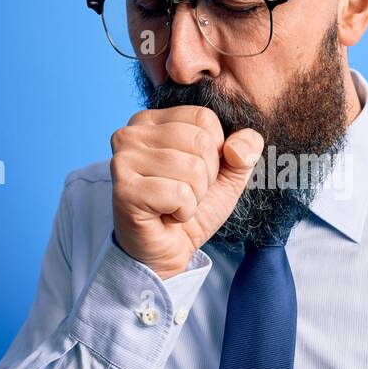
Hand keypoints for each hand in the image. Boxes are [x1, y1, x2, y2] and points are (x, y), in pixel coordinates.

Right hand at [110, 106, 263, 278]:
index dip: (216, 151)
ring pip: (192, 168)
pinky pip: (179, 194)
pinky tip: (167, 216)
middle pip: (200, 141)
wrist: (168, 251)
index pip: (204, 118)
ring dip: (195, 196)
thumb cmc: (190, 207)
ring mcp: (122, 161)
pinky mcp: (124, 190)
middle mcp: (130, 134)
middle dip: (206, 177)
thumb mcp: (228, 173)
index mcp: (151, 121)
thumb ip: (244, 149)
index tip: (196, 172)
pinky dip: (184, 211)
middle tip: (185, 192)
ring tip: (175, 204)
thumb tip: (239, 149)